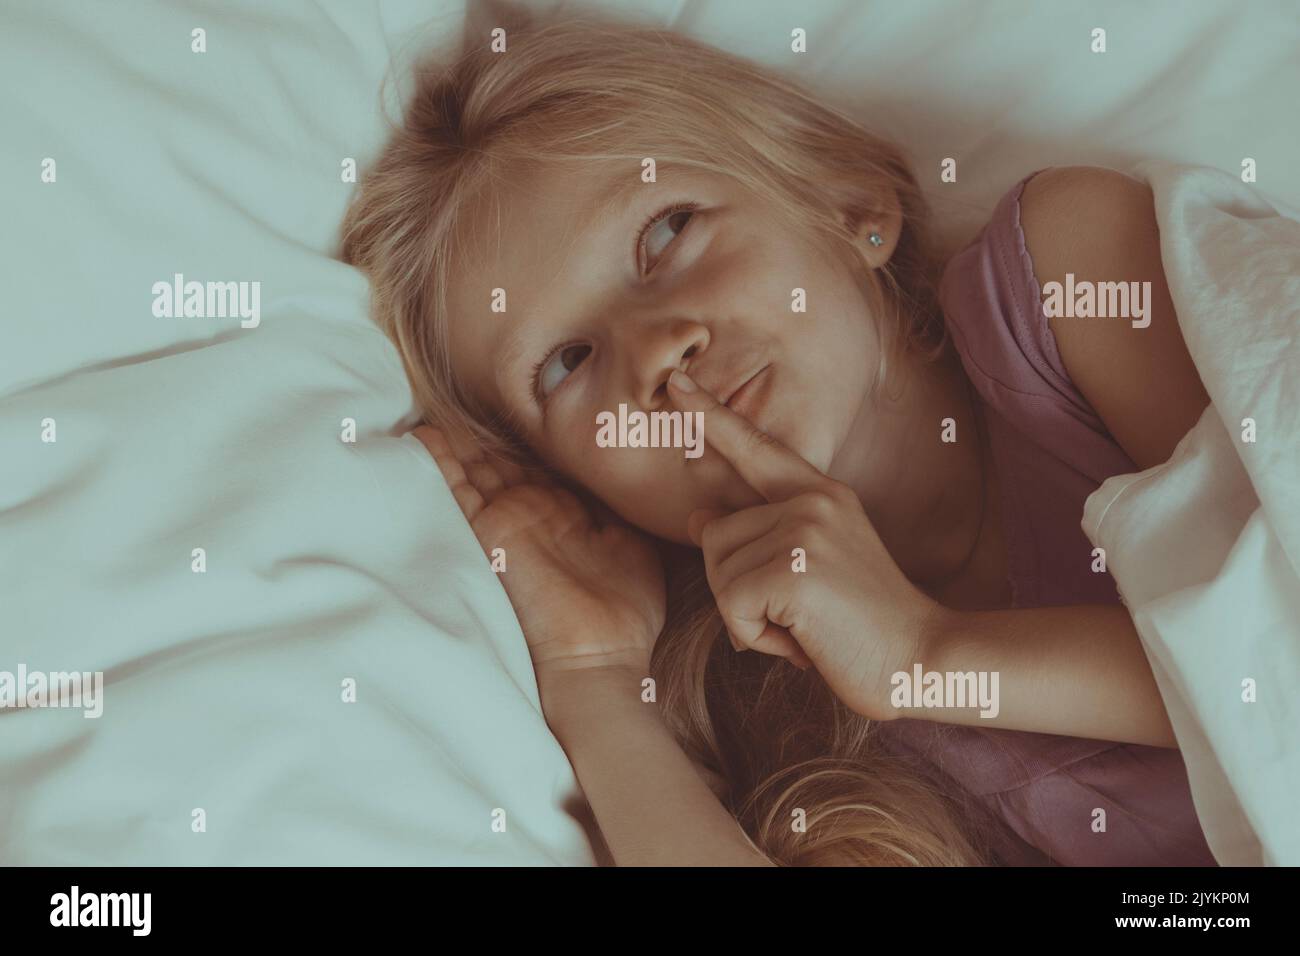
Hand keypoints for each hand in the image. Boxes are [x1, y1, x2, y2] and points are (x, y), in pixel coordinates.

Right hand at [412, 427, 665, 694]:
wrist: (597, 654)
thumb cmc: (624, 612)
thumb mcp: (631, 546)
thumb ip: (617, 512)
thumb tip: (623, 481)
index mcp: (562, 516)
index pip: (535, 471)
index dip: (524, 447)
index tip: (517, 415)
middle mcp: (529, 515)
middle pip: (499, 466)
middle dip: (484, 438)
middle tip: (464, 401)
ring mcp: (505, 521)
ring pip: (474, 470)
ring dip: (456, 442)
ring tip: (433, 409)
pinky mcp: (486, 530)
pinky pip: (456, 487)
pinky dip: (437, 460)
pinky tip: (421, 434)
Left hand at [666, 370, 944, 720]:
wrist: (923, 660)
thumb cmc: (864, 625)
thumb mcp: (810, 568)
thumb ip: (758, 539)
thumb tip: (695, 519)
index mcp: (821, 495)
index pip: (754, 447)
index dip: (711, 416)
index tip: (678, 383)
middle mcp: (811, 501)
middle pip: (714, 537)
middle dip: (738, 591)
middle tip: (800, 614)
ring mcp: (803, 531)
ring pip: (718, 575)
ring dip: (749, 619)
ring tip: (806, 626)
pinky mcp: (793, 569)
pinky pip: (730, 608)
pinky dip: (755, 637)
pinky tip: (802, 641)